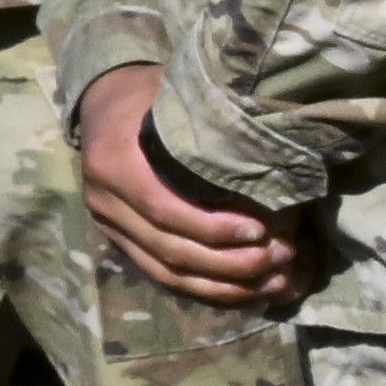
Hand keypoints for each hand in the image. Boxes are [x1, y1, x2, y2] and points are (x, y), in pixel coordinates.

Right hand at [77, 61, 303, 307]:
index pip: (165, 210)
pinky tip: (247, 291)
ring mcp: (110, 227)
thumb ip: (208, 120)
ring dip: (224, 285)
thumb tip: (272, 144)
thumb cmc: (150, 96)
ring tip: (273, 280)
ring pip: (168, 273)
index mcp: (113, 165)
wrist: (105, 104)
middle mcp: (104, 203)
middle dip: (230, 262)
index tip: (263, 230)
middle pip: (169, 250)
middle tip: (281, 257)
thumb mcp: (174, 94)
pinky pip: (164, 277)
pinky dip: (207, 290)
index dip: (215, 228)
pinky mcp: (123, 242)